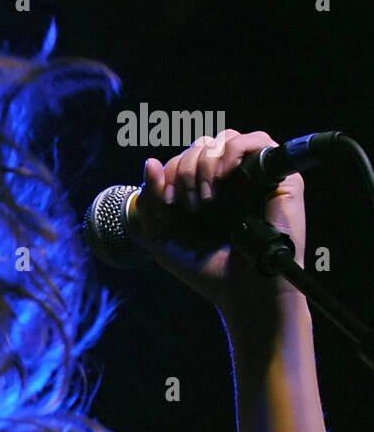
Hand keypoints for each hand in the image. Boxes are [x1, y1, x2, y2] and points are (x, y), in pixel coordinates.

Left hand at [129, 129, 307, 337]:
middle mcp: (229, 179)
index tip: (168, 203)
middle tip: (188, 204)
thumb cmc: (204, 267)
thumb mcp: (161, 234)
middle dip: (185, 169)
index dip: (168, 174)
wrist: (242, 291)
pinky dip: (234, 151)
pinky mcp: (281, 178)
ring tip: (206, 197)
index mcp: (202, 189)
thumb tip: (151, 161)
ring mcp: (255, 176)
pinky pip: (259, 141)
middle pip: (200, 145)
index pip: (181, 158)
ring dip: (205, 163)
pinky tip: (224, 176)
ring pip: (225, 140)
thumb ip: (149, 199)